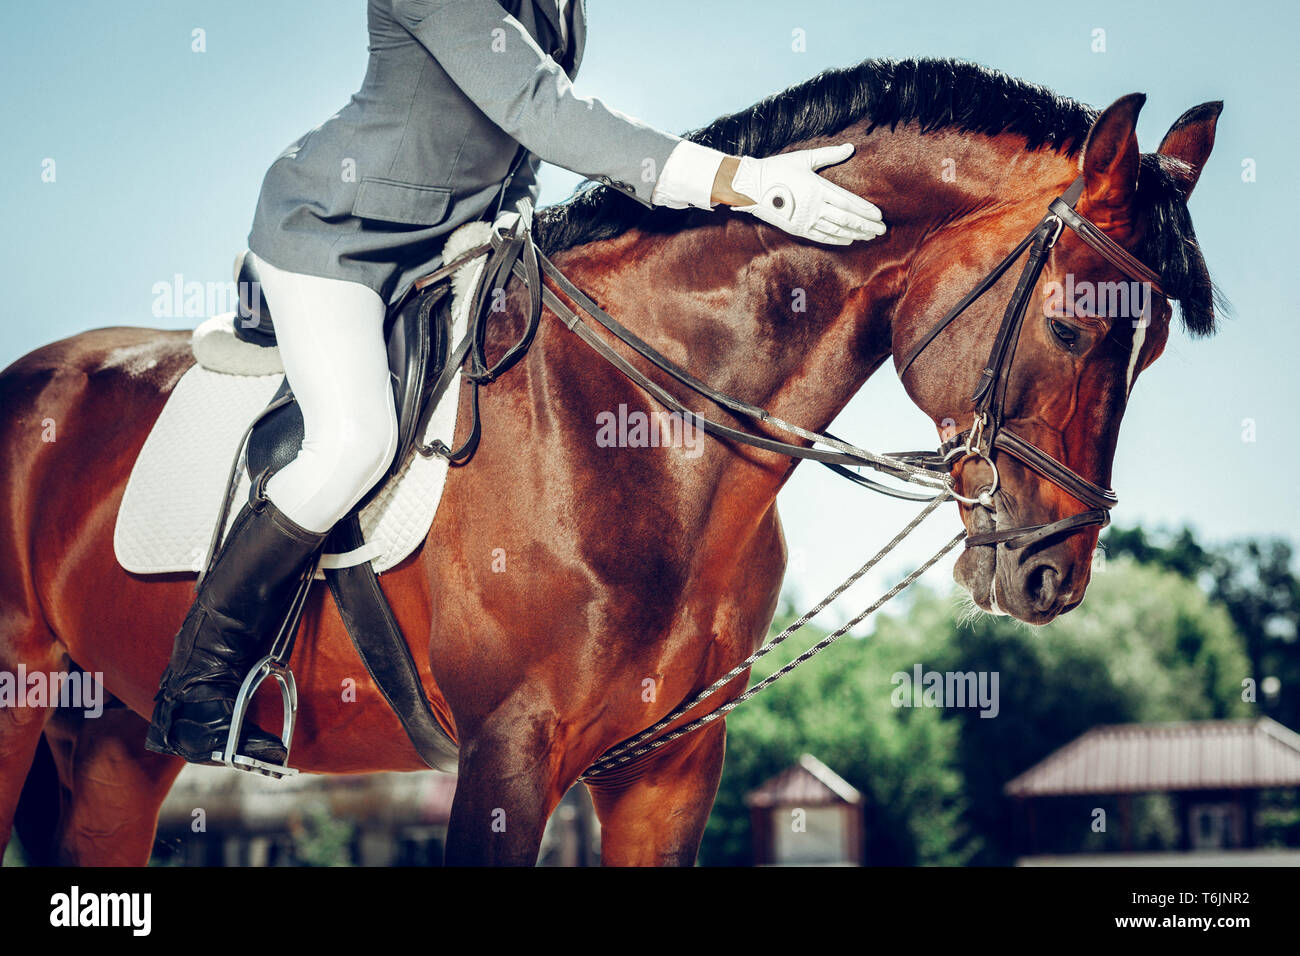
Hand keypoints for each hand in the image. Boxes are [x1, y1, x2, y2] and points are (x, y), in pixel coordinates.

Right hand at [720, 143, 885, 245]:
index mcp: (818, 188)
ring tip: (870, 236)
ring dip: (855, 234)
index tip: (879, 215)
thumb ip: (829, 154)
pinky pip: (821, 236)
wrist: (751, 186)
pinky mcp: (797, 228)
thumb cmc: (777, 169)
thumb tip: (850, 147)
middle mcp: (814, 206)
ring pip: (836, 230)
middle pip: (846, 219)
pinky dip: (836, 239)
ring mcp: (806, 219)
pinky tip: (849, 240)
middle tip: (882, 230)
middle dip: (866, 225)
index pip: (848, 201)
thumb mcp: (804, 158)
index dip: (865, 210)